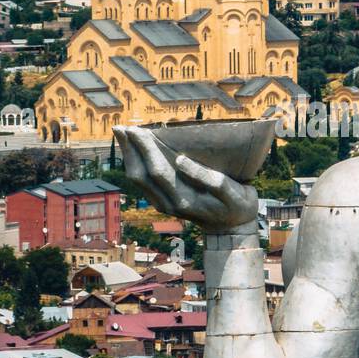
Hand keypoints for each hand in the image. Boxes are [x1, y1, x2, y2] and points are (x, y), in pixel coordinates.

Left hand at [115, 126, 257, 232]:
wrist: (232, 229)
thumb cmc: (236, 206)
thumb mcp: (230, 191)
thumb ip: (205, 177)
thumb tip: (180, 160)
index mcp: (184, 199)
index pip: (156, 171)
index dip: (145, 149)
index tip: (137, 130)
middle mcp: (169, 203)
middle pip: (140, 175)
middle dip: (130, 150)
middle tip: (121, 128)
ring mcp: (165, 204)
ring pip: (138, 179)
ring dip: (129, 156)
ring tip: (124, 136)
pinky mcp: (165, 202)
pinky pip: (144, 182)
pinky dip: (137, 164)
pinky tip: (135, 151)